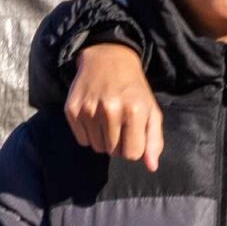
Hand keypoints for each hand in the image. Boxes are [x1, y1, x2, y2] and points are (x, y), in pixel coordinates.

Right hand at [65, 42, 163, 170]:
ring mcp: (88, 110)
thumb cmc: (133, 89)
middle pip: (113, 152)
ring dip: (103, 140)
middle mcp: (110, 110)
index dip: (134, 147)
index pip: (132, 155)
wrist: (107, 58)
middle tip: (120, 123)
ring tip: (107, 119)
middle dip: (118, 143)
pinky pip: (82, 140)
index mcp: (135, 110)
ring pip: (96, 148)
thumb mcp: (151, 110)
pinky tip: (94, 116)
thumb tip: (152, 167)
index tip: (133, 133)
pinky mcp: (72, 110)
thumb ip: (154, 140)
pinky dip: (89, 134)